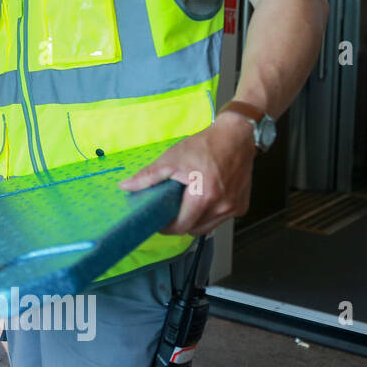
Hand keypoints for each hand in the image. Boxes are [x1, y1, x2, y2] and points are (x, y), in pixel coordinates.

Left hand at [117, 113, 255, 235]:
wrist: (235, 136)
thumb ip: (148, 176)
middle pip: (194, 230)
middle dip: (180, 224)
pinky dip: (210, 214)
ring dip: (196, 220)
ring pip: (208, 226)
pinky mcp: (242, 205)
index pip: (181, 227)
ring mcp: (235, 208)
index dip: (167, 228)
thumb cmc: (205, 146)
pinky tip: (204, 199)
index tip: (159, 221)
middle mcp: (222, 207)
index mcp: (204, 198)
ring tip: (187, 203)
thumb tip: (124, 187)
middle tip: (171, 210)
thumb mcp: (171, 159)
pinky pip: (221, 219)